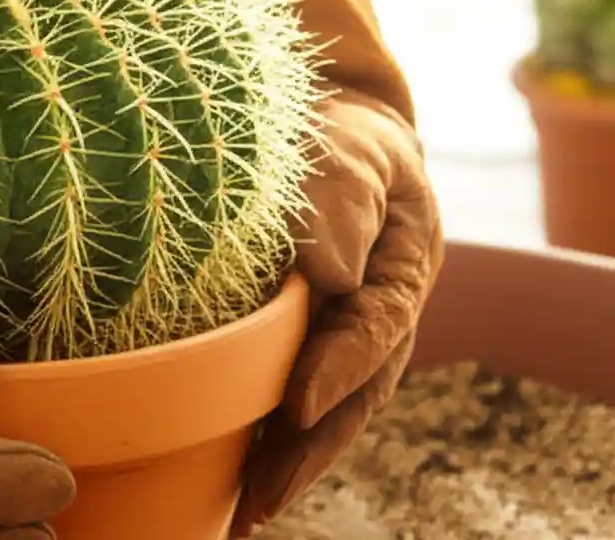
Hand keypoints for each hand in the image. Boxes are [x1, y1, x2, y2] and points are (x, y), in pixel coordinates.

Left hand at [228, 0, 444, 534]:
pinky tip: (232, 467)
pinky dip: (266, 431)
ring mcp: (345, 331)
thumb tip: (327, 269)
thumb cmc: (341, 134)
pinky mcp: (307, 338)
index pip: (374, 328)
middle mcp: (379, 311)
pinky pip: (293, 391)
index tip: (296, 404)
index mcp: (402, 267)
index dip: (338, 370)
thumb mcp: (351, 148)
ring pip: (324, 407)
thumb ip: (342, 197)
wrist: (329, 131)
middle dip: (310, 448)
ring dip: (288, 457)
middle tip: (264, 495)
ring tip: (247, 507)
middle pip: (353, 393)